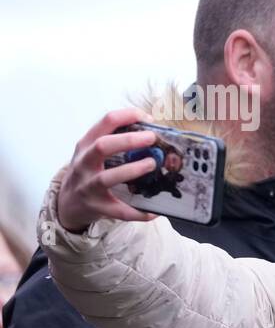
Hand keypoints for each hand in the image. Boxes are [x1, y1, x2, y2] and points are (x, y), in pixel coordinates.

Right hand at [55, 109, 160, 232]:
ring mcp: (88, 186)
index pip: (105, 122)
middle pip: (102, 146)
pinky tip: (154, 211)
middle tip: (151, 138)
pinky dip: (137, 212)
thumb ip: (114, 140)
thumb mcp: (92, 152)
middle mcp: (84, 163)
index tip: (147, 118)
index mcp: (86, 145)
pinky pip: (119, 211)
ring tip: (152, 164)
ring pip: (107, 178)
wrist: (67, 202)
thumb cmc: (88, 171)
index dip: (127, 116)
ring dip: (132, 170)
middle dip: (128, 140)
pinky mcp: (97, 207)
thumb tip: (152, 131)